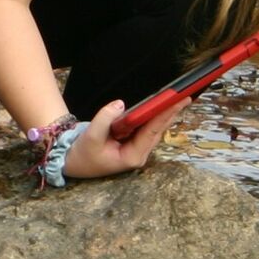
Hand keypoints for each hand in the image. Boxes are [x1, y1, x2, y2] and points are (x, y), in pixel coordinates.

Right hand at [59, 97, 184, 180]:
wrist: (73, 162)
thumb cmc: (83, 154)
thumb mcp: (91, 137)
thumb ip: (105, 119)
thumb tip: (120, 104)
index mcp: (132, 156)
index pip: (152, 132)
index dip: (164, 115)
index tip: (176, 102)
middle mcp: (139, 153)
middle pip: (158, 130)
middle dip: (171, 113)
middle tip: (185, 96)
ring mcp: (137, 148)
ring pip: (155, 128)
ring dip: (165, 113)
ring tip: (179, 98)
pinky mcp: (133, 142)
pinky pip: (147, 126)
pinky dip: (155, 115)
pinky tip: (163, 105)